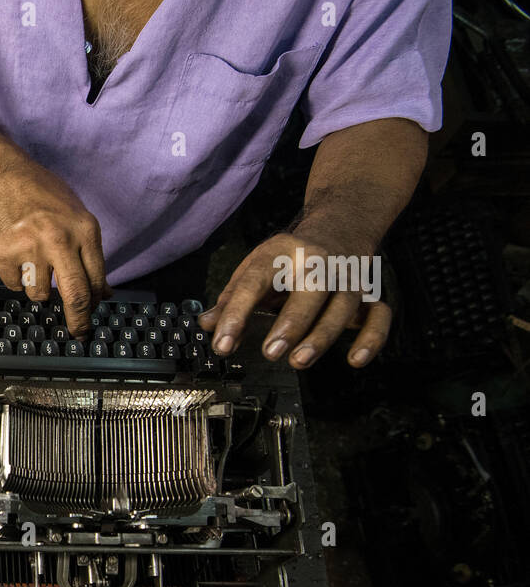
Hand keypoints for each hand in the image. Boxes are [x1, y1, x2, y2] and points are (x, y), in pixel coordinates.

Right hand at [0, 156, 107, 336]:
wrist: (0, 177)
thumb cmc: (40, 195)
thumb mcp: (76, 217)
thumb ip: (89, 254)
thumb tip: (104, 292)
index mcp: (84, 229)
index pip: (96, 279)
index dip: (94, 304)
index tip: (91, 318)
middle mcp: (59, 238)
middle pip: (75, 294)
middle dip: (78, 321)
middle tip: (78, 333)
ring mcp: (30, 247)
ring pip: (40, 294)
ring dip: (37, 286)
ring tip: (32, 261)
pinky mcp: (3, 254)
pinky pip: (14, 285)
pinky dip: (15, 276)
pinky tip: (14, 254)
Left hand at [198, 233, 390, 368]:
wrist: (340, 226)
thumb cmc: (289, 257)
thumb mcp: (255, 268)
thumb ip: (231, 299)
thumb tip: (207, 324)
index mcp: (280, 254)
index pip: (255, 281)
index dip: (236, 314)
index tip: (223, 344)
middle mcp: (317, 262)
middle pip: (310, 289)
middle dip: (292, 322)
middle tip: (271, 352)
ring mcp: (346, 277)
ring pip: (344, 304)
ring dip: (324, 334)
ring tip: (299, 360)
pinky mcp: (367, 293)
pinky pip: (379, 313)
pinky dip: (372, 337)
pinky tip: (355, 359)